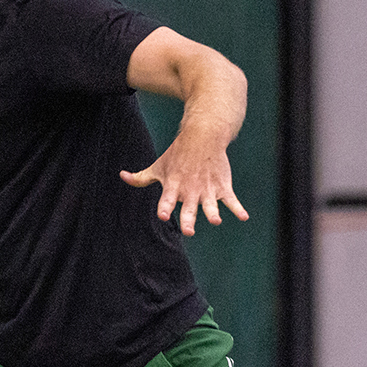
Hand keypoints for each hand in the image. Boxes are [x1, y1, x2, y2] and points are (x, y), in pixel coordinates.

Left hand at [119, 130, 249, 236]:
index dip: (165, 207)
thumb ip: (140, 177)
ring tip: (216, 221)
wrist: (203, 136)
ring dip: (213, 212)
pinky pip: (231, 200)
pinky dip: (238, 208)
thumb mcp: (157, 166)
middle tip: (189, 230)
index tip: (164, 215)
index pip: (167, 200)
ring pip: (211, 204)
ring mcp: (208, 189)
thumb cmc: (177, 154)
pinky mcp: (222, 187)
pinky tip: (244, 217)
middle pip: (189, 208)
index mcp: (173, 186)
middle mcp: (190, 190)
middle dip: (189, 219)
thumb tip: (122, 176)